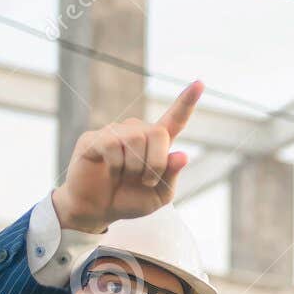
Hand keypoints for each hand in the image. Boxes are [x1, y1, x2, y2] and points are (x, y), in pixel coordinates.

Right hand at [50, 81, 202, 232]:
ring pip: (136, 138)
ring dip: (135, 167)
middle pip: (158, 133)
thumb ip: (172, 176)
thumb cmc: (129, 199)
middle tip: (146, 181)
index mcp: (156, 144)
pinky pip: (112, 145)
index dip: (187, 103)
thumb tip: (183, 155)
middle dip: (156, 164)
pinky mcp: (94, 138)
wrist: (97, 210)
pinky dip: (116, 166)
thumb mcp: (159, 195)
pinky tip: (110, 171)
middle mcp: (136, 132)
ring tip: (125, 177)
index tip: (199, 83)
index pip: (174, 120)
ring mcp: (114, 132)